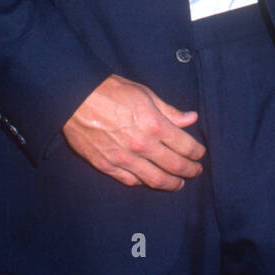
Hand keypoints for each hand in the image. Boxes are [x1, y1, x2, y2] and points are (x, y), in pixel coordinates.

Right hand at [62, 74, 204, 189]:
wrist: (75, 98)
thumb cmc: (111, 91)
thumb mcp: (145, 94)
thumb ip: (169, 111)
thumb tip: (192, 118)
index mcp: (155, 125)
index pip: (185, 146)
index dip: (197, 152)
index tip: (200, 154)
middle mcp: (142, 146)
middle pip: (175, 166)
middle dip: (190, 171)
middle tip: (195, 171)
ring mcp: (124, 159)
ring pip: (155, 180)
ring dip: (171, 184)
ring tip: (178, 184)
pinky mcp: (106, 166)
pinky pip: (131, 181)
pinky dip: (144, 182)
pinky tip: (150, 180)